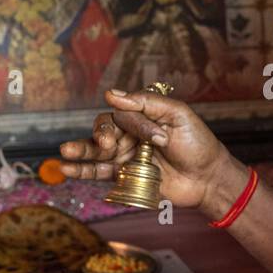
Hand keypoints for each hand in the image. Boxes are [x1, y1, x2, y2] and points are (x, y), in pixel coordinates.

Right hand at [58, 88, 236, 211]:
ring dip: (79, 151)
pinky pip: (98, 173)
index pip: (122, 114)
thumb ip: (147, 103)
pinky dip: (82, 171)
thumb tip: (111, 94)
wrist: (208, 178)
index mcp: (142, 117)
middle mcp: (129, 134)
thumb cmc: (198, 144)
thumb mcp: (178, 115)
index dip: (129, 123)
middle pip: (103, 130)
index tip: (153, 136)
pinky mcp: (124, 177)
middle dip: (100, 136)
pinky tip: (67, 168)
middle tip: (108, 145)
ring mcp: (125, 156)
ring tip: (65, 153)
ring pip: (95, 151)